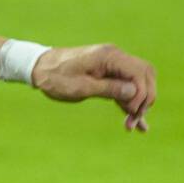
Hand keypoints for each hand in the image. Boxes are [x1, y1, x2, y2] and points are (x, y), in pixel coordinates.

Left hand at [32, 44, 156, 131]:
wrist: (39, 68)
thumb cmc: (56, 77)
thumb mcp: (80, 87)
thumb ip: (109, 89)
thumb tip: (135, 92)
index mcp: (109, 56)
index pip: (140, 72)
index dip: (141, 93)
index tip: (132, 111)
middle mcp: (114, 57)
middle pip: (144, 76)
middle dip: (144, 98)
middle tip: (134, 119)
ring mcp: (112, 65)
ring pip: (137, 82)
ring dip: (137, 103)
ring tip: (132, 125)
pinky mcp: (107, 74)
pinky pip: (125, 87)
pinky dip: (129, 102)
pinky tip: (136, 122)